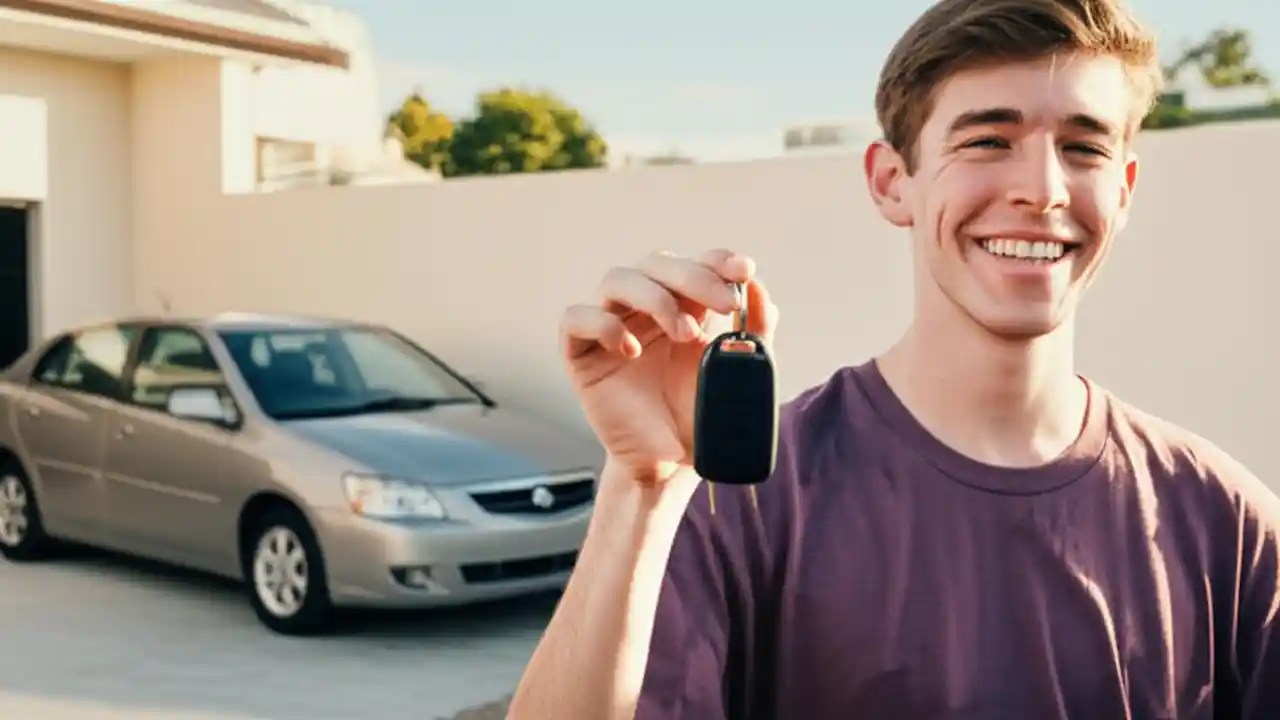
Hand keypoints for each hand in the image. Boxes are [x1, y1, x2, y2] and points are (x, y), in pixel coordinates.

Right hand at [559, 249, 777, 485]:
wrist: (670, 464)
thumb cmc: (698, 416)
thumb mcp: (736, 374)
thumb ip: (754, 333)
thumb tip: (758, 289)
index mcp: (682, 305)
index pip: (693, 263)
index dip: (717, 259)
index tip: (744, 271)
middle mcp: (643, 309)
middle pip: (656, 263)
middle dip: (694, 277)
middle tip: (724, 304)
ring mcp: (610, 327)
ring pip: (616, 279)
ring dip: (655, 297)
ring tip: (685, 333)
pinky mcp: (581, 353)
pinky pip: (575, 318)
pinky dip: (602, 324)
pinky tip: (630, 350)